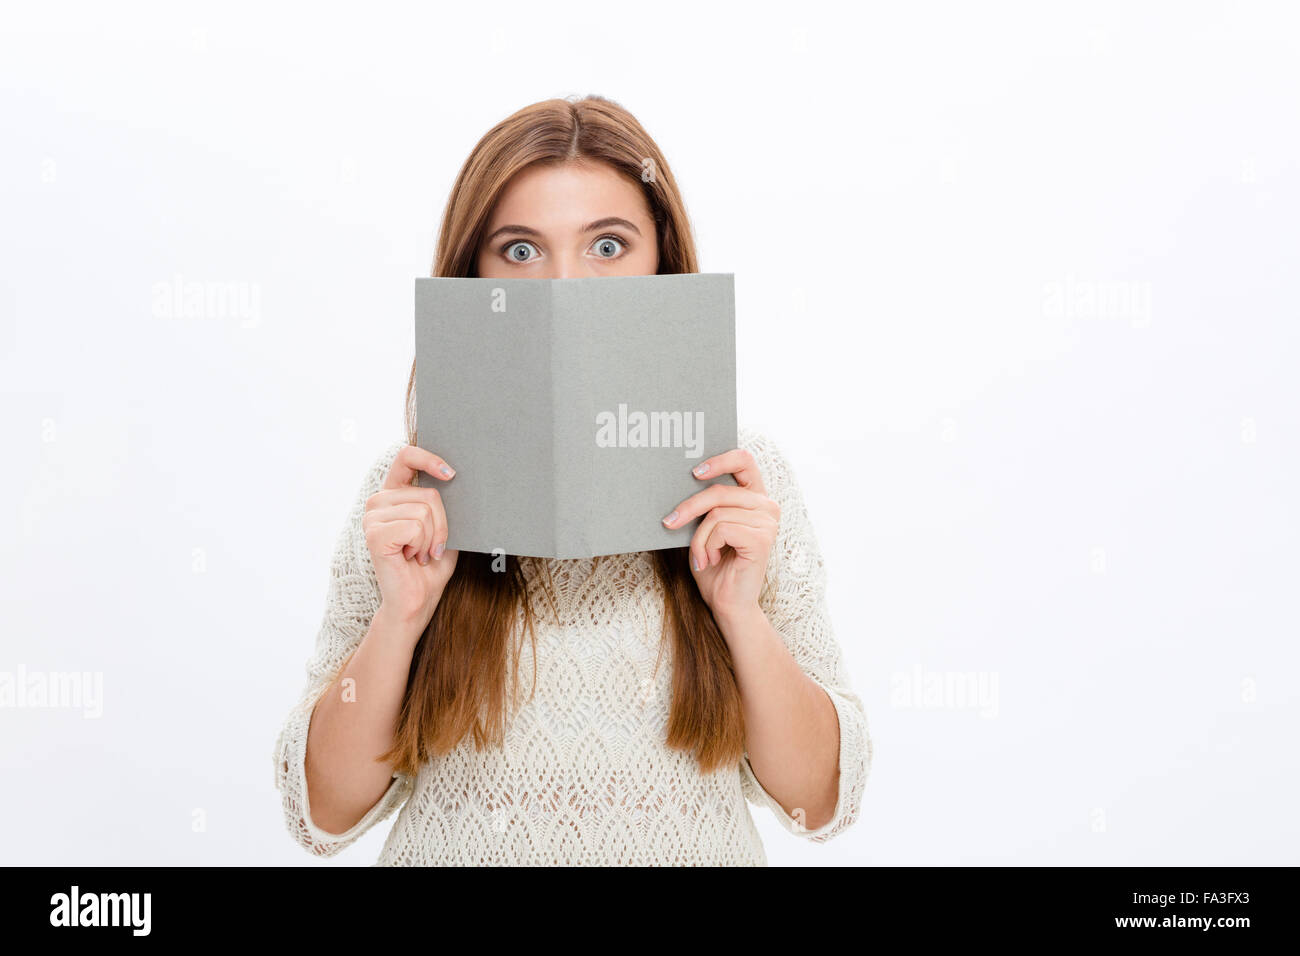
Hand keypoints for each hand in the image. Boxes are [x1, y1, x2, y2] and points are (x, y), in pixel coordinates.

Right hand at [363, 445, 459, 633]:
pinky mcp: (374, 534)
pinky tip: (411, 558)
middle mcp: (379, 502)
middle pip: (428, 493)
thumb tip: (459, 478)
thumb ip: (445, 503)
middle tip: (431, 548)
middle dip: (442, 524)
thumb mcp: (445, 528)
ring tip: (420, 554)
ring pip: (424, 511)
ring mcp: (373, 517)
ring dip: (432, 538)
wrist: (417, 601)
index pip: (406, 457)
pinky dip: (422, 545)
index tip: (451, 474)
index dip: (429, 458)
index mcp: (394, 494)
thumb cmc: (431, 566)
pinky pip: (415, 527)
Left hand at [661, 447, 779, 620]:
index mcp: (755, 498)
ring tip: (701, 556)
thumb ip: (703, 506)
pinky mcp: (762, 538)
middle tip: (669, 522)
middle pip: (719, 490)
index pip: (744, 460)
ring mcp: (767, 522)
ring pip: (716, 513)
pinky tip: (710, 560)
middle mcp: (766, 506)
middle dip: (689, 507)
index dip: (719, 459)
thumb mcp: (704, 529)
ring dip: (699, 538)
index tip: (694, 472)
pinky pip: (721, 528)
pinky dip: (706, 546)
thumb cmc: (714, 567)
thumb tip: (676, 482)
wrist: (727, 604)